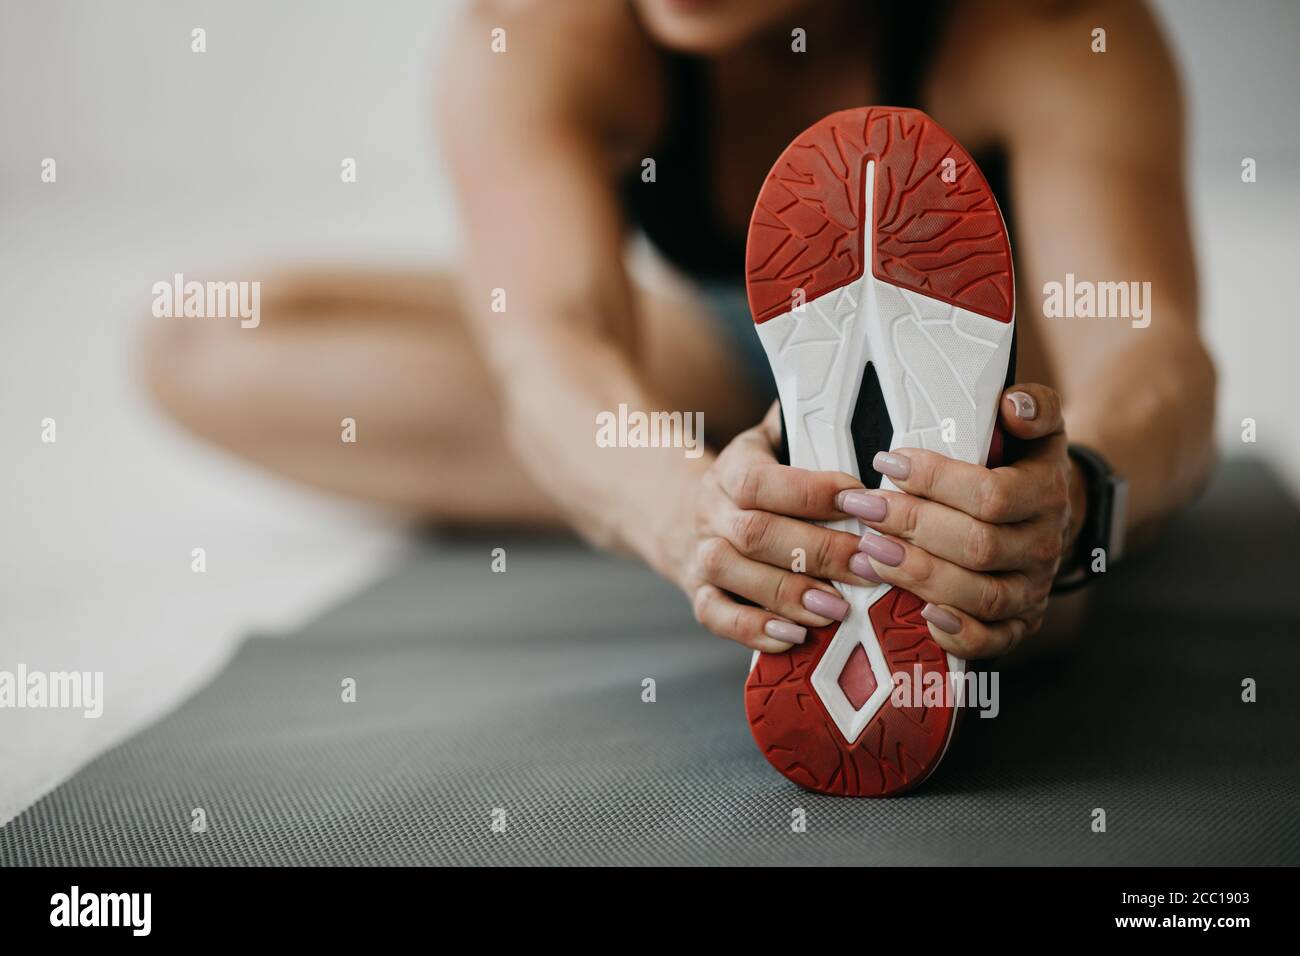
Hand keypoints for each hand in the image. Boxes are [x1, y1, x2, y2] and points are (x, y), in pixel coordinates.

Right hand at [666, 403, 881, 652]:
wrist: (679, 516)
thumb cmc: (750, 483)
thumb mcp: (767, 444)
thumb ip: (801, 428)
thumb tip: (851, 397)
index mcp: (731, 470)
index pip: (763, 481)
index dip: (812, 492)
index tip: (861, 502)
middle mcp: (710, 513)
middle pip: (756, 533)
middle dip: (818, 552)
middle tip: (869, 565)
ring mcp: (700, 557)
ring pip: (734, 575)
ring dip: (789, 594)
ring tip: (837, 608)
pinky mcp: (698, 596)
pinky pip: (716, 616)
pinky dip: (753, 630)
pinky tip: (794, 636)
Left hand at [842, 384, 1081, 657]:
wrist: (1045, 514)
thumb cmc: (1019, 464)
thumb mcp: (1033, 428)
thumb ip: (1031, 407)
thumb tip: (1012, 406)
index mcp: (1047, 493)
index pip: (992, 495)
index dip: (936, 480)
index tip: (887, 462)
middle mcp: (1043, 545)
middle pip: (979, 546)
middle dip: (913, 526)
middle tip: (863, 509)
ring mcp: (1032, 589)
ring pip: (979, 595)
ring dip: (919, 575)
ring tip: (870, 554)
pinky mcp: (1018, 622)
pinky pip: (991, 640)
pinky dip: (956, 633)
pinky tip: (920, 614)